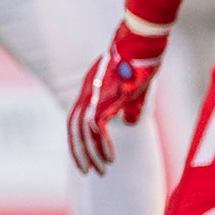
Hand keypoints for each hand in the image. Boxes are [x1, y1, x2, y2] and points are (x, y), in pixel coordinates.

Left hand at [68, 22, 168, 174]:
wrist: (140, 42)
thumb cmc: (139, 60)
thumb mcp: (132, 86)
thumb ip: (129, 103)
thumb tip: (130, 120)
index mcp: (89, 89)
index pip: (75, 119)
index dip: (76, 140)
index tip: (83, 157)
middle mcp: (87, 93)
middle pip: (74, 128)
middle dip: (79, 152)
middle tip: (88, 172)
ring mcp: (94, 95)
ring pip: (83, 132)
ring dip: (91, 154)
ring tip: (101, 171)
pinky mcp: (105, 98)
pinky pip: (97, 128)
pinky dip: (102, 145)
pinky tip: (111, 159)